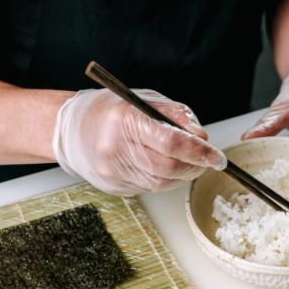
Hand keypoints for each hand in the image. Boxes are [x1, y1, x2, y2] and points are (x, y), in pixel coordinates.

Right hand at [53, 88, 226, 195]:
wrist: (72, 130)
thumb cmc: (112, 111)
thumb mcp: (146, 100)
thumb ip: (177, 116)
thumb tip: (202, 138)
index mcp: (124, 120)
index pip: (171, 141)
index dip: (199, 152)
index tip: (216, 155)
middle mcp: (115, 148)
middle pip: (169, 168)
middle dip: (195, 166)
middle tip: (206, 160)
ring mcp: (112, 171)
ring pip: (162, 183)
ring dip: (182, 175)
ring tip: (185, 161)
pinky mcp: (113, 186)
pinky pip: (149, 188)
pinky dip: (164, 180)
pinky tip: (162, 167)